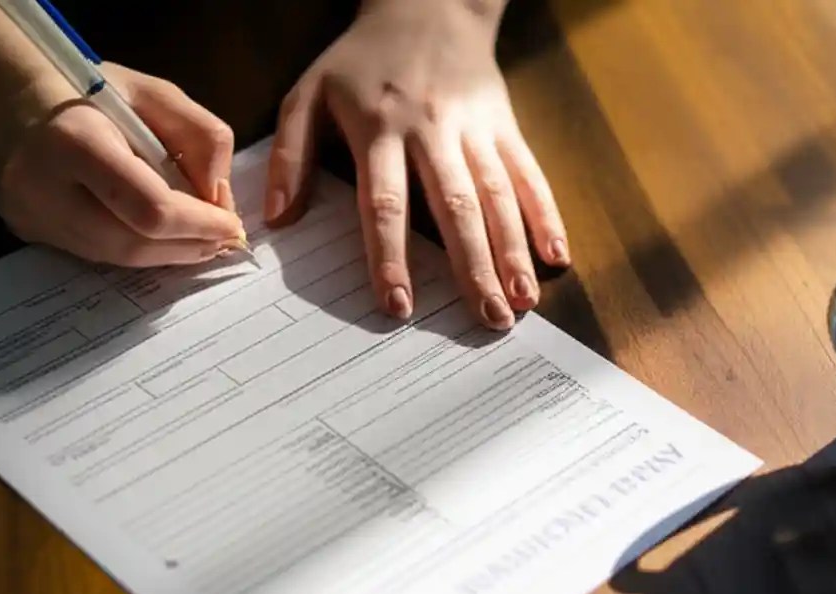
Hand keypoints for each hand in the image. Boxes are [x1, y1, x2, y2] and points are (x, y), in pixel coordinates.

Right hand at [0, 64, 245, 266]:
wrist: (15, 102)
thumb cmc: (92, 93)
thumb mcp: (156, 95)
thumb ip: (200, 139)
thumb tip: (219, 200)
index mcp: (75, 140)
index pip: (150, 208)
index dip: (200, 225)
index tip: (233, 226)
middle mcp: (43, 187)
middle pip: (133, 243)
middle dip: (188, 245)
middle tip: (224, 240)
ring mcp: (32, 217)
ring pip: (117, 257)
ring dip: (168, 254)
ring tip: (202, 241)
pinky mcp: (30, 233)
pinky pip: (97, 254)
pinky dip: (139, 249)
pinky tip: (163, 238)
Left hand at [265, 0, 570, 329]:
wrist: (426, 4)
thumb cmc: (360, 59)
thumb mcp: (309, 92)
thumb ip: (291, 154)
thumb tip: (278, 220)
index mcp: (380, 128)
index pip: (386, 203)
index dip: (393, 257)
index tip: (399, 306)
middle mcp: (432, 131)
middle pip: (455, 208)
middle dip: (473, 268)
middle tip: (486, 320)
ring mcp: (474, 128)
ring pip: (497, 196)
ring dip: (513, 251)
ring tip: (522, 302)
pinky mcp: (504, 125)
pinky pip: (528, 173)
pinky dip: (545, 215)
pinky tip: (556, 256)